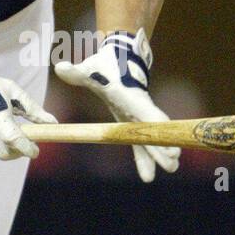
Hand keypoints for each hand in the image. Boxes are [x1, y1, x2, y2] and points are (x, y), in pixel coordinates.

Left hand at [53, 29, 179, 182]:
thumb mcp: (90, 69)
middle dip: (164, 145)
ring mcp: (139, 117)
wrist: (119, 60)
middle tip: (174, 161)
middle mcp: (140, 108)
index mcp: (131, 97)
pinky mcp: (135, 123)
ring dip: (159, 155)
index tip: (166, 133)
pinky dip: (146, 157)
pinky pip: (141, 143)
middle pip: (154, 130)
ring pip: (150, 139)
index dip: (157, 125)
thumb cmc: (106, 66)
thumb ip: (76, 72)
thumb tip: (61, 68)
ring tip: (172, 169)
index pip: (148, 112)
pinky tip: (149, 174)